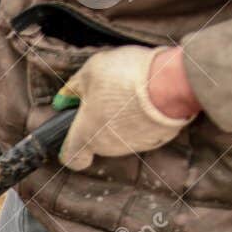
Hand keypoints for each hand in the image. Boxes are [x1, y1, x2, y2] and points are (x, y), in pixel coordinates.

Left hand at [58, 46, 199, 170]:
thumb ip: (73, 88)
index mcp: (86, 136)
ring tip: (130, 92)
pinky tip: (148, 96)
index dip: (70, 149)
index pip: (73, 159)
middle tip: (106, 96)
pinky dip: (143, 117)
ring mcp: (134, 146)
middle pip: (98, 140)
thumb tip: (63, 99)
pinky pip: (144, 129)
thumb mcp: (90, 72)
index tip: (72, 135)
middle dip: (99, 122)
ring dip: (123, 118)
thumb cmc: (124, 79)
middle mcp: (108, 148)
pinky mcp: (158, 140)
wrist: (169, 83)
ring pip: (122, 135)